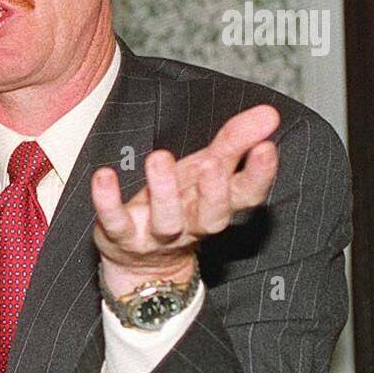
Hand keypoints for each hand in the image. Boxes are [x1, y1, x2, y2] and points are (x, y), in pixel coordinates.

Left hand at [90, 104, 280, 296]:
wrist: (140, 260)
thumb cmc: (180, 202)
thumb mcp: (208, 168)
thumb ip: (236, 141)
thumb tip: (269, 113)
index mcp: (217, 206)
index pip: (247, 195)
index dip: (260, 175)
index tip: (266, 147)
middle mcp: (192, 225)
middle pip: (211, 216)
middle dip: (214, 192)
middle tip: (213, 163)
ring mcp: (156, 236)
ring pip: (166, 220)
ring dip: (163, 189)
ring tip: (159, 158)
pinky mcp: (122, 238)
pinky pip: (116, 222)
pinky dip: (108, 201)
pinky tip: (104, 175)